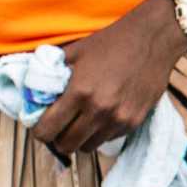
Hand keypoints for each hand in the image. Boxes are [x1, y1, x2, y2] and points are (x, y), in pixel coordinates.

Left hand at [30, 0, 186, 160]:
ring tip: (81, 122)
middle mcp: (98, 110)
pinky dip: (100, 132)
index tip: (42, 125)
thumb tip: (33, 91)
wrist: (152, 38)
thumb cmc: (111, 42)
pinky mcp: (134, 122)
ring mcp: (118, 119)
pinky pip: (108, 139)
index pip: (47, 130)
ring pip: (88, 147)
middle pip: (66, 146)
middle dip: (58, 138)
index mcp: (79, 92)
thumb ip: (52, 73)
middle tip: (60, 126)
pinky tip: (102, 114)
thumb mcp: (74, 52)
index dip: (40, 131)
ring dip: (80, 138)